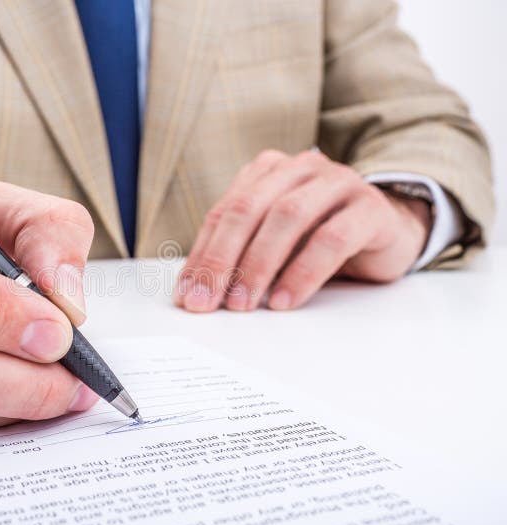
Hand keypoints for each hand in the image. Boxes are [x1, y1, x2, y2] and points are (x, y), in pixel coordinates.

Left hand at [175, 150, 430, 312]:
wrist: (388, 233)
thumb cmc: (321, 238)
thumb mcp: (275, 245)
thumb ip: (241, 255)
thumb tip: (199, 292)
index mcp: (268, 171)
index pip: (223, 213)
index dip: (202, 254)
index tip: (187, 294)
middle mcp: (300, 168)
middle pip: (247, 210)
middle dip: (222, 259)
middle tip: (208, 301)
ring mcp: (338, 182)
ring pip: (287, 217)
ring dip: (259, 265)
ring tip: (243, 304)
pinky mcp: (370, 207)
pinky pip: (332, 238)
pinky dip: (303, 273)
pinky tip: (285, 300)